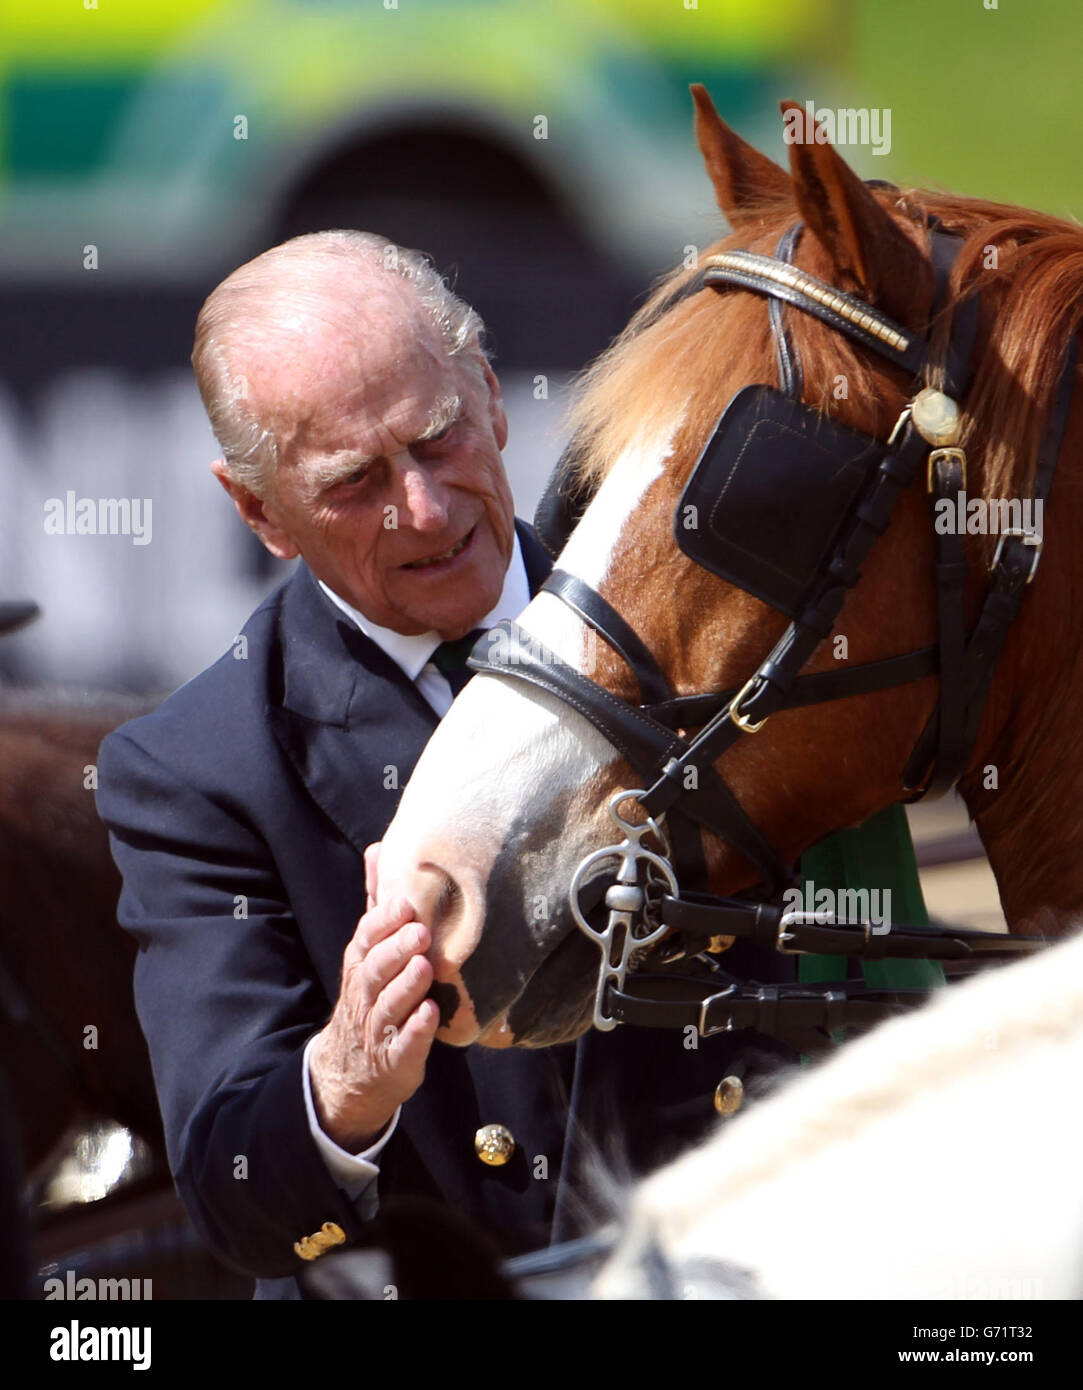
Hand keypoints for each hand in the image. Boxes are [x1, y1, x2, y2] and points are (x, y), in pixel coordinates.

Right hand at [309, 872, 439, 1151]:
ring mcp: (378, 1028)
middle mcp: (365, 994)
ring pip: (388, 1005)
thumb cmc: (370, 997)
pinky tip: (431, 1015)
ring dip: (405, 986)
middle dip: (395, 949)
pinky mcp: (395, 1058)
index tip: (406, 902)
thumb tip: (378, 849)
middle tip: (420, 931)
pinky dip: (416, 1031)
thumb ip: (375, 904)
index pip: (366, 939)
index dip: (383, 922)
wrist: (350, 1071)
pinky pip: (404, 1045)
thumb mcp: (368, 950)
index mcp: (361, 965)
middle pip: (375, 970)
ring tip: (425, 967)